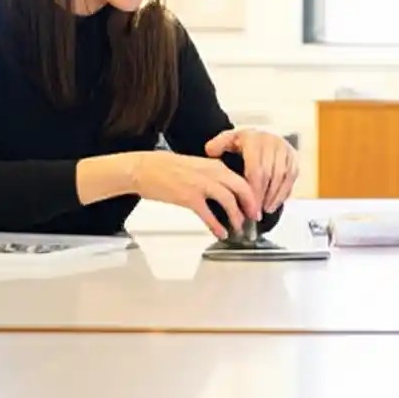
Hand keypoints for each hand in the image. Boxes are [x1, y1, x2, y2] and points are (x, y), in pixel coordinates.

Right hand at [128, 150, 258, 237]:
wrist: (142, 168)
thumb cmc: (165, 167)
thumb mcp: (196, 165)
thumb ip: (213, 175)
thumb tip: (226, 189)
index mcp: (214, 165)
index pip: (242, 178)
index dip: (252, 193)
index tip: (255, 204)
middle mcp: (211, 172)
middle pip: (242, 188)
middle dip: (251, 204)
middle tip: (254, 217)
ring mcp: (200, 185)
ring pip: (229, 201)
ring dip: (236, 216)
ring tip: (238, 227)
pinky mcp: (188, 198)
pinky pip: (208, 214)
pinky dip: (217, 225)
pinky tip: (220, 233)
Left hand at [204, 128, 298, 213]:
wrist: (259, 136)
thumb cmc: (241, 143)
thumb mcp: (226, 141)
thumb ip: (216, 146)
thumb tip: (211, 151)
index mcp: (254, 139)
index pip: (256, 170)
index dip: (253, 191)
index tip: (249, 207)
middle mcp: (272, 142)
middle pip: (270, 175)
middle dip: (263, 197)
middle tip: (256, 213)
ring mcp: (285, 149)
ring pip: (283, 177)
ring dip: (275, 196)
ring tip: (265, 210)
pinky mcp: (293, 157)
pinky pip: (292, 177)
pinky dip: (284, 192)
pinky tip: (275, 203)